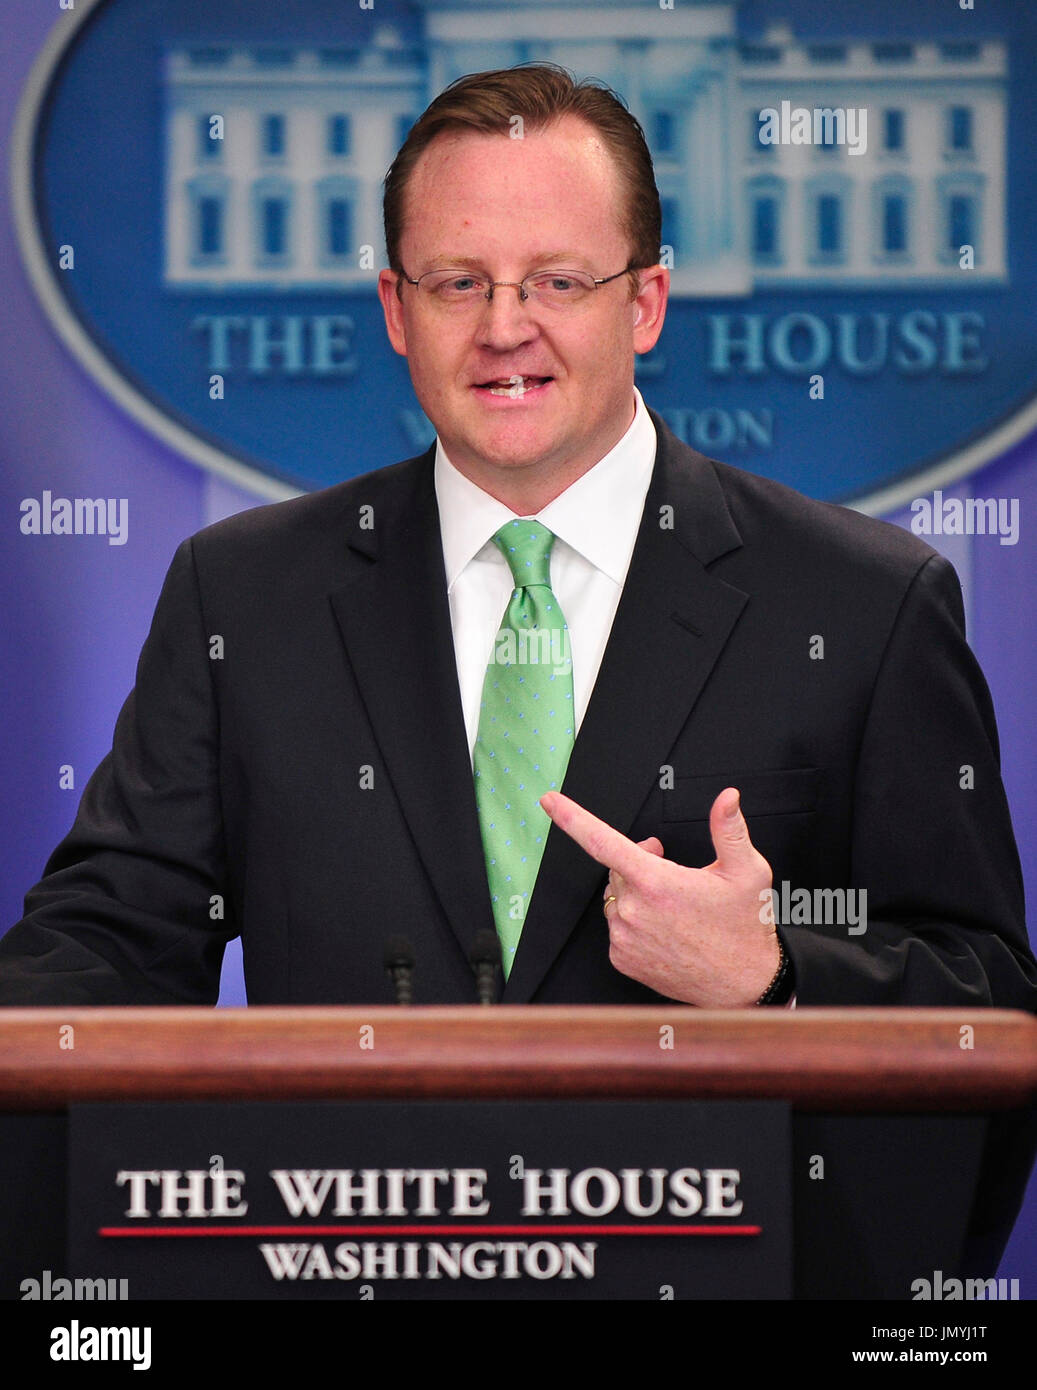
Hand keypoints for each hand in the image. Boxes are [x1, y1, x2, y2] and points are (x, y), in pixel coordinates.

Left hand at [540, 787, 777, 1006]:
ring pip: (616, 899)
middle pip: (617, 870)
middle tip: (669, 871)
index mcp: (657, 882)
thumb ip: (729, 830)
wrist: (746, 984)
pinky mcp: (622, 960)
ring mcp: (625, 938)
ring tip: (672, 906)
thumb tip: (727, 798)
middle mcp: (634, 911)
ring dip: (635, 894)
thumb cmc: (746, 928)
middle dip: (637, 863)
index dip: (571, 817)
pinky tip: (664, 928)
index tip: (549, 801)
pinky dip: (633, 921)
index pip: (602, 840)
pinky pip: (617, 927)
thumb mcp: (747, 871)